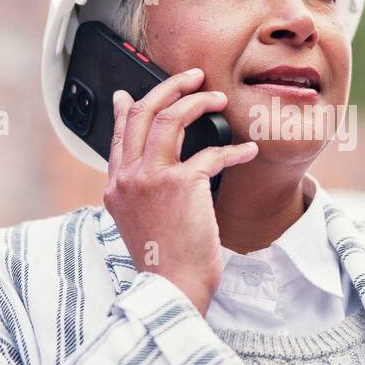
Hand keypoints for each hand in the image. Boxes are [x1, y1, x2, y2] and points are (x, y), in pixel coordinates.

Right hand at [103, 67, 258, 314]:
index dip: (127, 107)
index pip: (118, 133)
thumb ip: (139, 192)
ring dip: (199, 102)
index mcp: (116, 187)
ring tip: (218, 99)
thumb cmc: (164, 262)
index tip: (131, 93)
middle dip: (169, 87)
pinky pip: (211, 152)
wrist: (172, 288)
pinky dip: (234, 150)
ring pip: (171, 118)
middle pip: (143, 112)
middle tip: (192, 77)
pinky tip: (248, 151)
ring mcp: (151, 178)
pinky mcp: (180, 184)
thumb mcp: (138, 222)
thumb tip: (148, 165)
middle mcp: (128, 177)